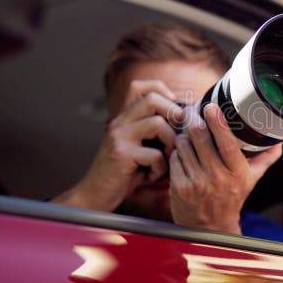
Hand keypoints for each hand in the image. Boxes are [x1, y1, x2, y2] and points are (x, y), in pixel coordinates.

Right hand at [51, 80, 182, 211]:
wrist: (95, 195)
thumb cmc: (124, 173)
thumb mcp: (140, 147)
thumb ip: (155, 132)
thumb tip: (186, 118)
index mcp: (124, 118)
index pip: (140, 87)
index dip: (163, 92)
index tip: (174, 113)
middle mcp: (119, 122)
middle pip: (152, 99)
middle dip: (173, 116)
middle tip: (176, 137)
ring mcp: (118, 137)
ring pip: (157, 124)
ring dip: (170, 143)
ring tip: (166, 159)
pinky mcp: (121, 154)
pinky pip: (155, 154)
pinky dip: (161, 167)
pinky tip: (153, 176)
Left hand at [168, 103, 281, 233]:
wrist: (211, 227)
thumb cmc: (232, 199)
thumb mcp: (252, 179)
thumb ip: (266, 158)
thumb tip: (280, 141)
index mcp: (238, 172)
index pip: (227, 141)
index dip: (217, 121)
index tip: (211, 107)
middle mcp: (218, 177)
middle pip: (200, 137)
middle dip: (193, 119)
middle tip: (191, 110)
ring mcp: (197, 183)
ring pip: (184, 145)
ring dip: (184, 135)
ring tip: (188, 134)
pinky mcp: (180, 187)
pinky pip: (175, 158)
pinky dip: (176, 151)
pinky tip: (182, 153)